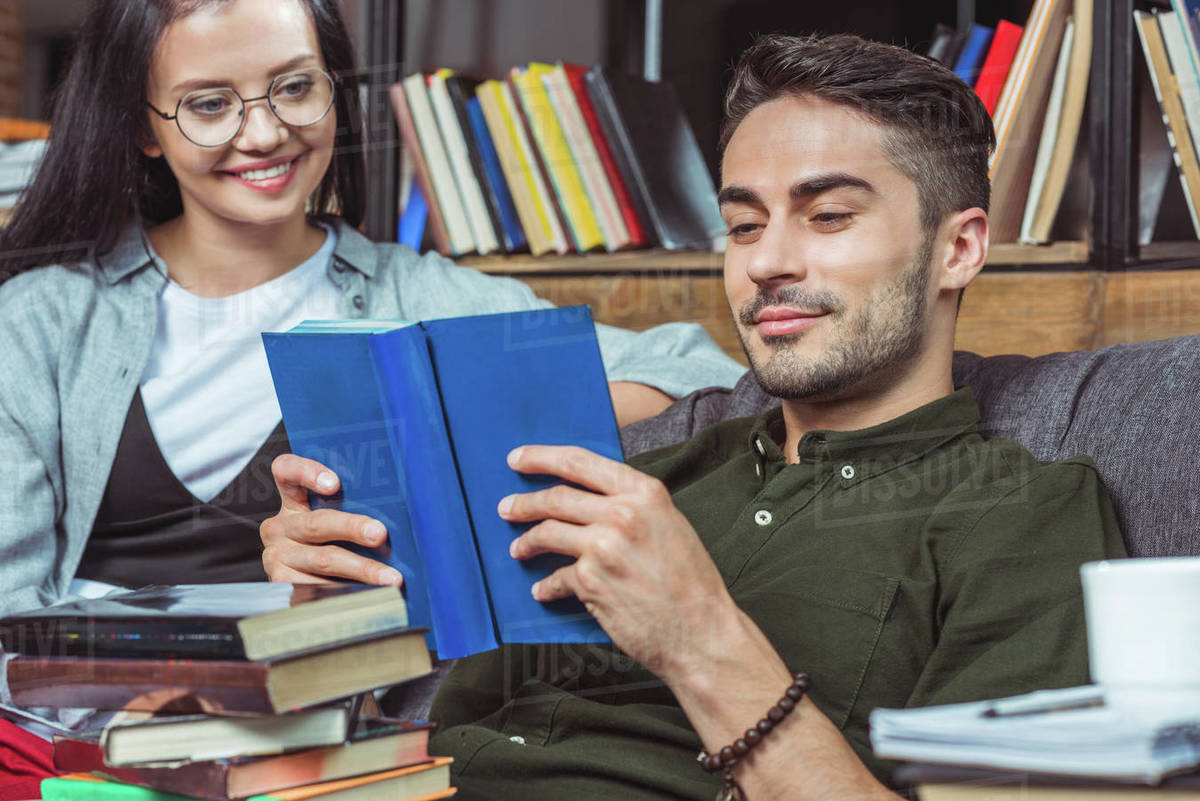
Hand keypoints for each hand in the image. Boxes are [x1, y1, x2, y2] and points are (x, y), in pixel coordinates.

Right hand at [260, 454, 403, 586]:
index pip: (287, 471)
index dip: (307, 472)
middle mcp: (279, 527)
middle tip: (380, 533)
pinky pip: (319, 589)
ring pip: (323, 559)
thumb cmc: (336, 542)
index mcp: (293, 501)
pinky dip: (349, 592)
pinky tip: (371, 595)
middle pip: (316, 522)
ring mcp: (277, 556)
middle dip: (352, 527)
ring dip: (361, 568)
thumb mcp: (337, 519)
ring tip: (391, 577)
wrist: (308, 590)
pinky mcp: (282, 584)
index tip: (334, 484)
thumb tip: (399, 513)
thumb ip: (352, 508)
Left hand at [500, 445, 739, 679]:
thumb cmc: (691, 584)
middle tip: (507, 507)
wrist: (702, 633)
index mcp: (645, 493)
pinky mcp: (590, 581)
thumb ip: (633, 506)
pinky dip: (546, 586)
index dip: (543, 457)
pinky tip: (543, 590)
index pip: (581, 462)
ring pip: (547, 532)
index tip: (519, 458)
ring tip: (518, 548)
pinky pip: (555, 577)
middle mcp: (622, 513)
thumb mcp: (670, 525)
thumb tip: (593, 501)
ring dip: (526, 541)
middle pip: (557, 497)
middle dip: (524, 502)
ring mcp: (603, 546)